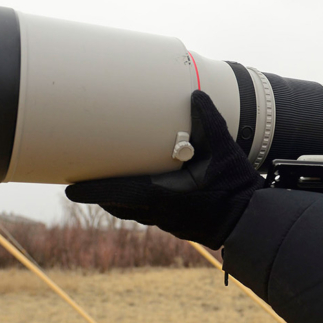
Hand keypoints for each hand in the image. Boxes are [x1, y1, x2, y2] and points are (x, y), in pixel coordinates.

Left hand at [65, 90, 264, 248]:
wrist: (253, 224)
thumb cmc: (238, 191)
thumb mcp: (225, 152)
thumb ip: (210, 123)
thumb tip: (196, 96)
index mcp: (164, 198)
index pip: (118, 194)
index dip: (92, 190)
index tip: (70, 189)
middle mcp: (161, 214)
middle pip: (119, 205)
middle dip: (101, 193)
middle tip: (83, 180)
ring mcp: (170, 223)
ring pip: (134, 211)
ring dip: (119, 199)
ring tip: (108, 183)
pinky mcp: (180, 225)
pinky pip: (150, 214)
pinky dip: (138, 202)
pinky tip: (145, 191)